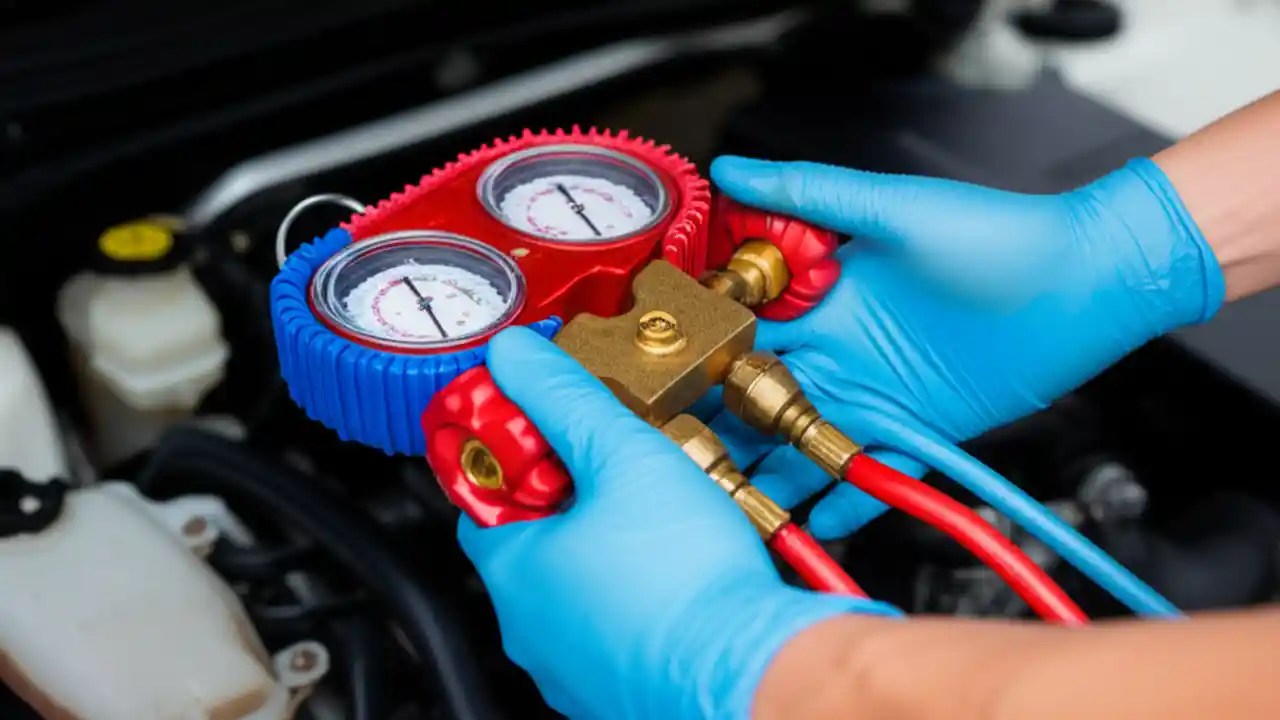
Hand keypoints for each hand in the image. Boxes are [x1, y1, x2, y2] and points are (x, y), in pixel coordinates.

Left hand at [458, 327, 897, 718]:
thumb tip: (516, 356)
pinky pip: (615, 624)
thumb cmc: (689, 584)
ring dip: (605, 543)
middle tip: (611, 461)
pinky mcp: (622, 687)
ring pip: (576, 583)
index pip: (476, 493)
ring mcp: (574, 666)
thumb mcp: (623, 454)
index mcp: (513, 570)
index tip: (538, 423)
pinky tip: (676, 569)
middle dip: (568, 494)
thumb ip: (563, 397)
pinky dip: (635, 591)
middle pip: (529, 537)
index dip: (509, 448)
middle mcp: (531, 627)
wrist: (756, 674)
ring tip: (654, 512)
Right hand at [707, 156, 1223, 538]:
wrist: (1084, 282)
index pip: (746, 328)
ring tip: (724, 501)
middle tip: (679, 454)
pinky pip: (865, 474)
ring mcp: (874, 394)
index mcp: (826, 297)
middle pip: (761, 394)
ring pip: (801, 440)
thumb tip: (731, 169)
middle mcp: (841, 350)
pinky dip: (837, 504)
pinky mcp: (913, 431)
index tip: (663, 376)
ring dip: (766, 471)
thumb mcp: (894, 210)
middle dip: (720, 423)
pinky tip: (805, 527)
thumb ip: (811, 196)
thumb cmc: (997, 237)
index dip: (705, 352)